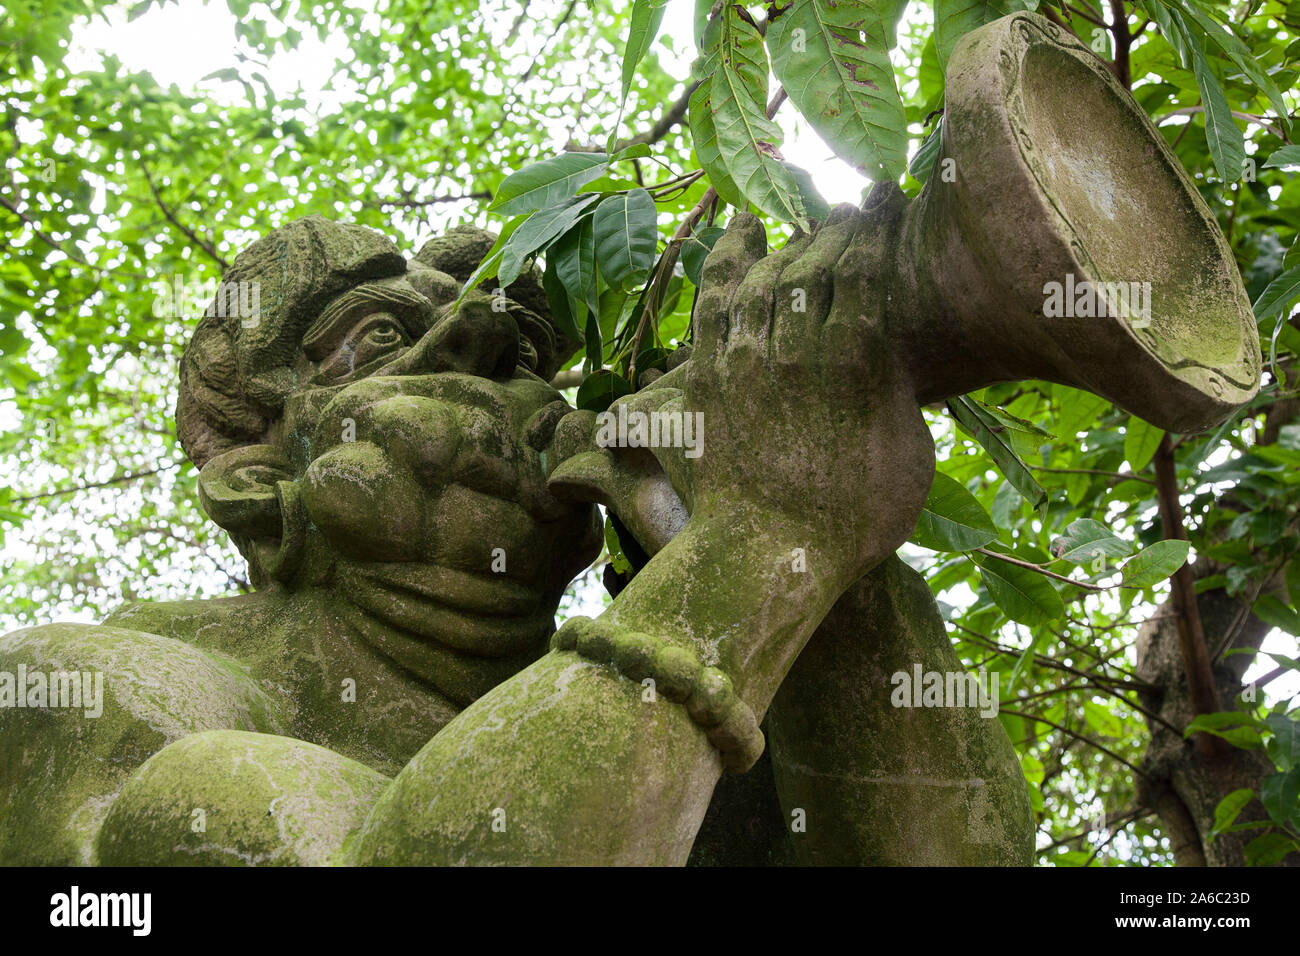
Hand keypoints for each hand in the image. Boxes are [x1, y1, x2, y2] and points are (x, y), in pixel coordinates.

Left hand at [649, 207, 934, 583]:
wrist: (772, 556)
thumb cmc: (857, 521)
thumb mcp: (911, 454)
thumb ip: (898, 390)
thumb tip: (886, 355)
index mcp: (855, 358)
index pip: (862, 265)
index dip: (873, 225)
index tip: (883, 200)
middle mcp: (796, 346)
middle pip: (812, 263)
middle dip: (835, 229)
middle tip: (850, 213)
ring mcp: (744, 359)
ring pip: (762, 275)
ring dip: (786, 243)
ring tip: (805, 228)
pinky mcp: (708, 377)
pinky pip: (714, 301)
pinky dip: (726, 259)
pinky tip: (739, 232)